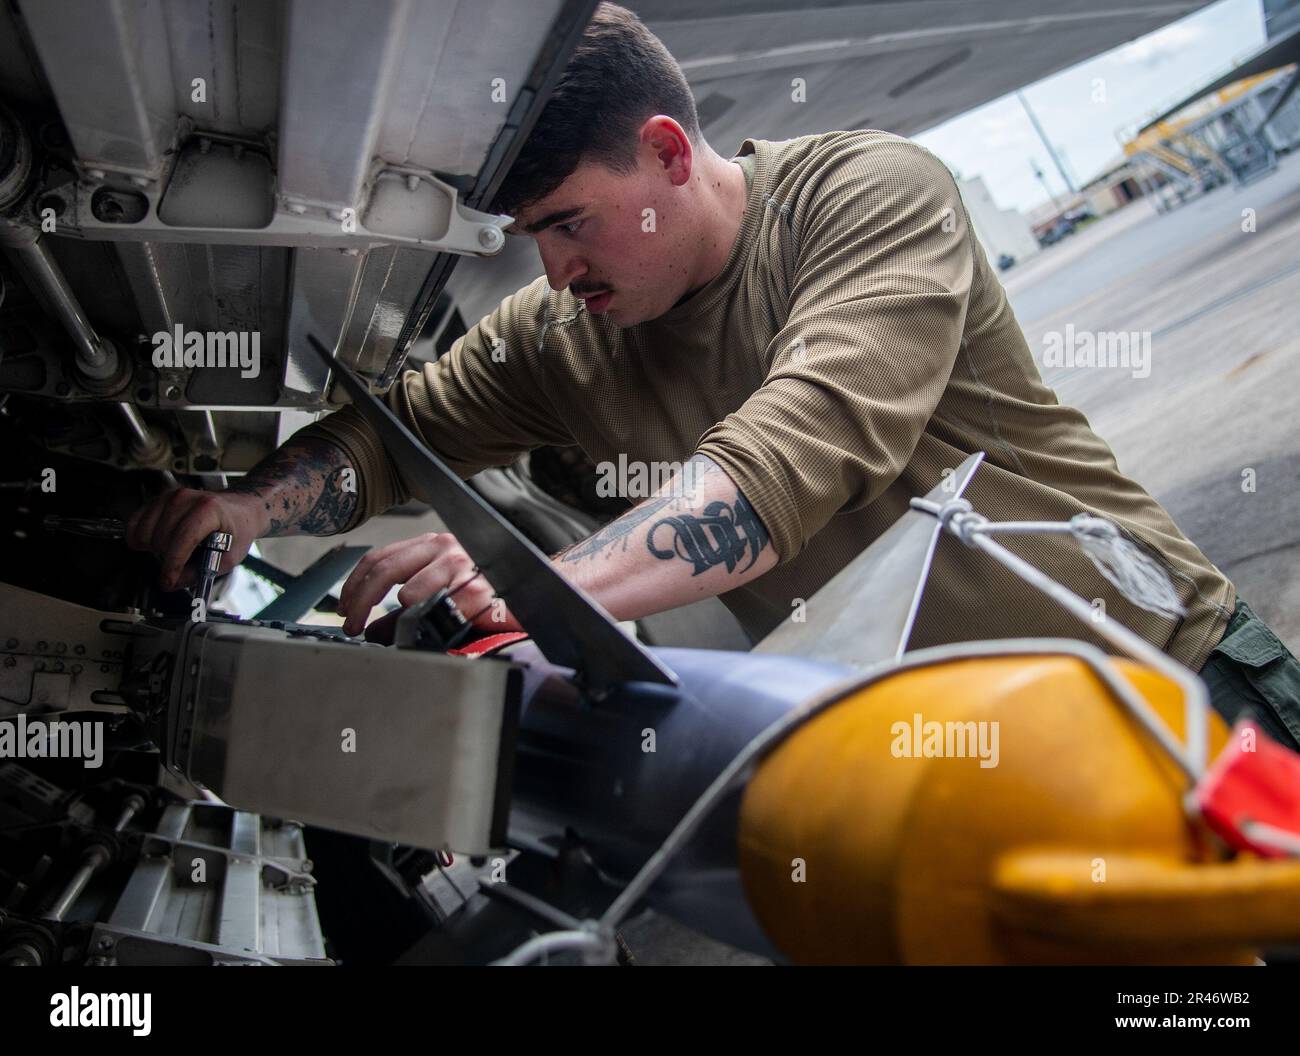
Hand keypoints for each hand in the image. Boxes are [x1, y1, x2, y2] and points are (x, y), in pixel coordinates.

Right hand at [125, 488, 266, 589]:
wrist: (238, 511)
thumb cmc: (235, 530)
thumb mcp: (228, 558)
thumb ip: (199, 573)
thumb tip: (171, 583)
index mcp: (209, 510)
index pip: (183, 539)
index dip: (173, 564)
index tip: (168, 580)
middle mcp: (187, 499)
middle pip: (161, 539)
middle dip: (167, 558)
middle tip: (180, 563)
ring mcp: (170, 497)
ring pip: (144, 533)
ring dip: (153, 549)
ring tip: (171, 551)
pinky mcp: (158, 500)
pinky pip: (134, 524)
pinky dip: (139, 539)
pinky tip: (154, 544)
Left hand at [337, 531, 518, 636]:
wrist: (539, 593)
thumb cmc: (489, 591)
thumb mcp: (442, 588)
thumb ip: (405, 604)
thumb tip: (372, 629)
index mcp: (433, 544)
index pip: (379, 558)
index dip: (354, 586)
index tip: (344, 610)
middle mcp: (446, 548)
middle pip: (384, 570)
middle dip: (360, 602)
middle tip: (351, 626)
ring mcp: (462, 567)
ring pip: (409, 594)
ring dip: (401, 618)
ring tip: (405, 630)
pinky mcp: (478, 592)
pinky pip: (439, 614)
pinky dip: (432, 627)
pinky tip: (440, 630)